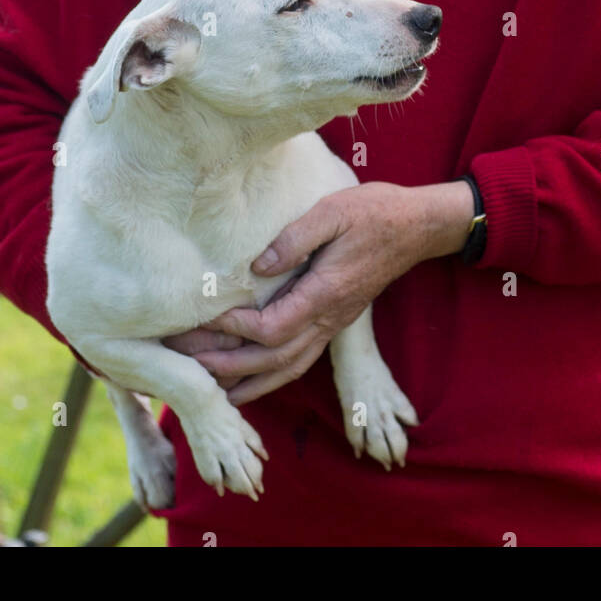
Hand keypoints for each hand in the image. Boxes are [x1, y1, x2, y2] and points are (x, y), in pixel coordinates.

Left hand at [169, 181, 447, 406]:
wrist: (415, 227)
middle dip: (227, 365)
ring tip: (209, 389)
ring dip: (246, 382)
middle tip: (186, 363)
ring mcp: (333, 324)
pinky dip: (270, 377)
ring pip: (287, 369)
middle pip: (273, 358)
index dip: (235, 329)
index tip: (203, 318)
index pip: (272, 328)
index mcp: (325, 293)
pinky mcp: (334, 322)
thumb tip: (256, 267)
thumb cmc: (373, 213)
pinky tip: (248, 381)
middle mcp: (329, 318)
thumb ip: (294, 239)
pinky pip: (299, 361)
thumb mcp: (333, 211)